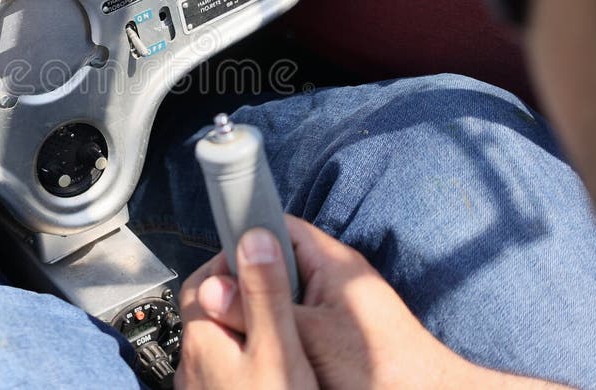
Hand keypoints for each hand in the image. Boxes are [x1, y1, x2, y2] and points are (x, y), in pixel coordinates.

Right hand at [179, 217, 560, 388]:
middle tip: (221, 304)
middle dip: (248, 281)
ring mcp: (337, 303)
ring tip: (242, 330)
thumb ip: (261, 312)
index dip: (243, 237)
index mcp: (331, 262)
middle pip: (274, 261)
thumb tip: (211, 292)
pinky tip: (267, 349)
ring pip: (282, 293)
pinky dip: (279, 329)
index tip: (217, 259)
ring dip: (263, 310)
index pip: (276, 224)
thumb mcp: (309, 339)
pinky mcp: (337, 330)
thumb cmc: (385, 370)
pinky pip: (296, 317)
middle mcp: (335, 275)